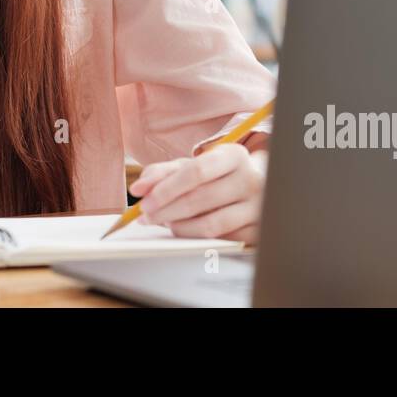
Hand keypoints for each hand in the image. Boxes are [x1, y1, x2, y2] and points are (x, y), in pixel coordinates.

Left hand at [128, 143, 266, 243]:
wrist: (259, 185)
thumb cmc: (218, 174)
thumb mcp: (194, 165)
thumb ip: (163, 172)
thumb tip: (138, 189)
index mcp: (234, 155)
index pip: (197, 171)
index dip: (167, 188)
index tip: (144, 201)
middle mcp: (251, 180)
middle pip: (200, 199)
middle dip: (166, 210)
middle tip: (146, 216)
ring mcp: (258, 207)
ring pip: (210, 225)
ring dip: (179, 227)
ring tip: (164, 223)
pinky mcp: (258, 231)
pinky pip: (221, 241)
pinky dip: (197, 238)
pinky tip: (186, 230)